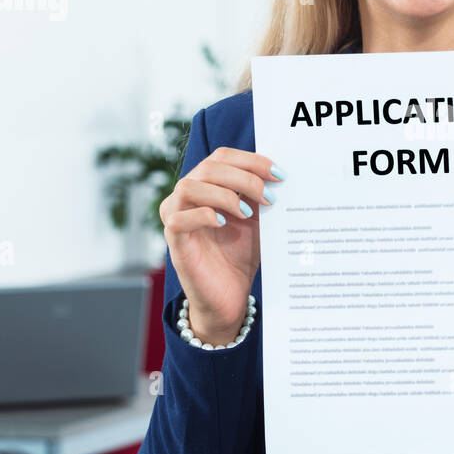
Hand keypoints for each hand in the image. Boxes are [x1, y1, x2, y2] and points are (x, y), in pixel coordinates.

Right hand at [159, 147, 281, 343]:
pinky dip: (203, 215)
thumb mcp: (256, 220)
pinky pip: (178, 219)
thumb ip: (260, 196)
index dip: (251, 160)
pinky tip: (224, 223)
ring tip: (247, 213)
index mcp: (207, 185)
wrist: (230, 296)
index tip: (279, 174)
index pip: (223, 156)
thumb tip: (277, 174)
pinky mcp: (173, 241)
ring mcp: (176, 216)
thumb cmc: (240, 255)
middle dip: (245, 177)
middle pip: (209, 167)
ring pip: (189, 187)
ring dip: (224, 194)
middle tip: (270, 197)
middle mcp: (187, 196)